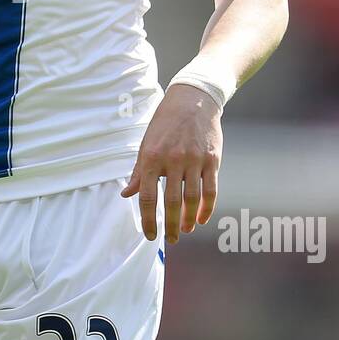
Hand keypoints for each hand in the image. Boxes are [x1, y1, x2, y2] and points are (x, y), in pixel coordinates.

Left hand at [121, 84, 221, 243]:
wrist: (193, 100)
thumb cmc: (165, 124)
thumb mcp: (146, 144)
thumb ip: (139, 172)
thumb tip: (126, 194)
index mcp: (151, 158)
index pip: (148, 197)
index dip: (149, 220)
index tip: (150, 235)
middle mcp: (173, 160)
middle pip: (172, 202)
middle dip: (171, 225)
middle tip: (170, 239)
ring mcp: (194, 160)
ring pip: (192, 199)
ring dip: (189, 220)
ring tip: (185, 230)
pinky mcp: (212, 159)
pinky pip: (211, 190)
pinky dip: (207, 208)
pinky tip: (202, 218)